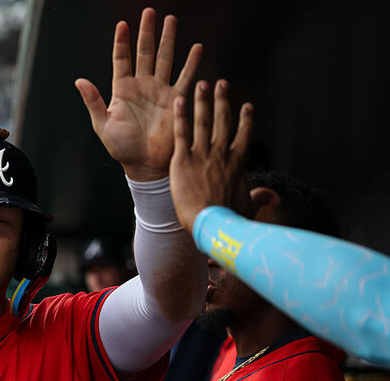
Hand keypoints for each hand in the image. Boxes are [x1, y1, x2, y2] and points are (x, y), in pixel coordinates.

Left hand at [75, 7, 201, 180]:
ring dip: (168, 40)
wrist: (145, 164)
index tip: (122, 25)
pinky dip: (192, 63)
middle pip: (145, 52)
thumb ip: (93, 102)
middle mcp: (142, 86)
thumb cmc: (122, 148)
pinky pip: (186, 77)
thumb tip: (79, 81)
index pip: (121, 59)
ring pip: (165, 58)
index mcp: (122, 90)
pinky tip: (197, 48)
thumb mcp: (103, 125)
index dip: (121, 42)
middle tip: (149, 12)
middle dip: (147, 32)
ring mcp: (160, 91)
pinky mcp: (177, 100)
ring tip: (170, 20)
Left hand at [170, 79, 253, 230]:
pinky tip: (177, 100)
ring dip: (203, 101)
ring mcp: (202, 155)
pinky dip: (179, 116)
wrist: (211, 224)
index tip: (247, 105)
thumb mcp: (248, 205)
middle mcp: (221, 154)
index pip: (245, 134)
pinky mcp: (183, 160)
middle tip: (222, 84)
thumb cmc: (231, 219)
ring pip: (203, 122)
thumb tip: (275, 197)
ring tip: (202, 84)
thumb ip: (260, 197)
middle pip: (223, 121)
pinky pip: (181, 133)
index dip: (246, 119)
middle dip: (223, 101)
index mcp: (238, 163)